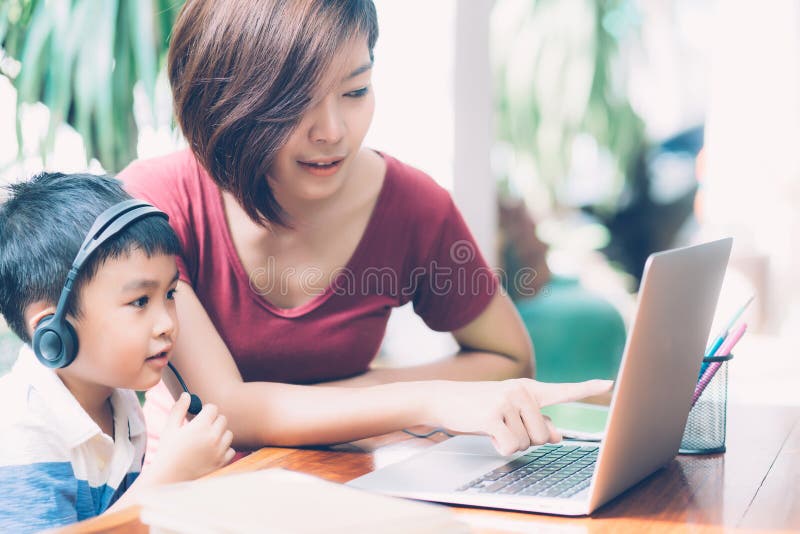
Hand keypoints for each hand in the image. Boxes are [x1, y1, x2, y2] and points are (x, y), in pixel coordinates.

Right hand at [149, 393, 235, 482]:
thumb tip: (187, 395)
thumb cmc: (167, 451)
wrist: (169, 478)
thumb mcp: (170, 428)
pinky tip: (211, 452)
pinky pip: (231, 449)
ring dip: (220, 434)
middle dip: (213, 421)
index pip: (213, 408)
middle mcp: (213, 437)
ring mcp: (219, 451)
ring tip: (206, 440)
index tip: (198, 417)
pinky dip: (224, 449)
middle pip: (222, 419)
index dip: (205, 411)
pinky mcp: (222, 462)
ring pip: (228, 433)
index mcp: (200, 426)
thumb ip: (179, 409)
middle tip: (201, 429)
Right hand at [422, 378, 612, 455]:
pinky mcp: (492, 415)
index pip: (563, 390)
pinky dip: (499, 447)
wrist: (444, 399)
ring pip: (526, 443)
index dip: (587, 388)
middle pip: (543, 436)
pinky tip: (486, 433)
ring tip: (492, 427)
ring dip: (509, 443)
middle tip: (503, 426)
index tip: (609, 383)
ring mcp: (507, 401)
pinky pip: (509, 446)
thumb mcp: (509, 411)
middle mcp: (521, 391)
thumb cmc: (479, 407)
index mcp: (529, 389)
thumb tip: (558, 435)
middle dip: (525, 440)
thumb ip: (535, 421)